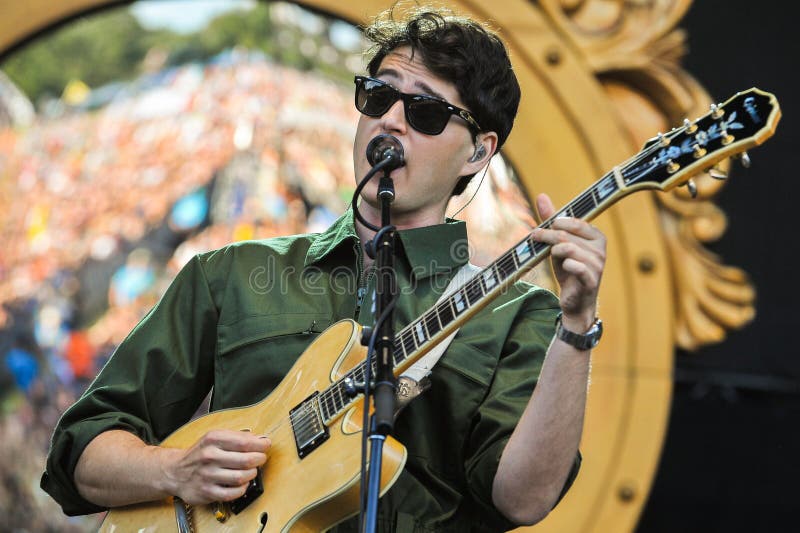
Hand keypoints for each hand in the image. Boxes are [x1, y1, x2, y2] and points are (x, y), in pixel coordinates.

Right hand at [161, 429, 269, 504]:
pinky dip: (242, 489)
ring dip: (252, 474)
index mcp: (213, 439)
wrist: (175, 471)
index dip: (261, 444)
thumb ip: (237, 437)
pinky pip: (233, 493)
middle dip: (260, 459)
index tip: (266, 445)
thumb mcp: (214, 437)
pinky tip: (242, 484)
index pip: (245, 442)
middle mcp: (210, 456)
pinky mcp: (207, 492)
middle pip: (246, 460)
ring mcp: (208, 475)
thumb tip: (260, 438)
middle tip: (261, 458)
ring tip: (251, 471)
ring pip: (242, 477)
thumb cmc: (199, 454)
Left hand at [532, 193, 605, 329]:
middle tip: (534, 237)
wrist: (575, 301)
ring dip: (554, 251)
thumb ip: (552, 220)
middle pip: (566, 235)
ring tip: (552, 256)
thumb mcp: (558, 243)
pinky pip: (575, 265)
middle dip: (547, 235)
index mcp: (597, 236)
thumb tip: (541, 196)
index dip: (555, 223)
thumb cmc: (568, 269)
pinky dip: (565, 265)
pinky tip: (565, 268)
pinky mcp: (591, 280)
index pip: (573, 222)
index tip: (541, 229)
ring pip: (568, 248)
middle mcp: (600, 249)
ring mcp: (598, 265)